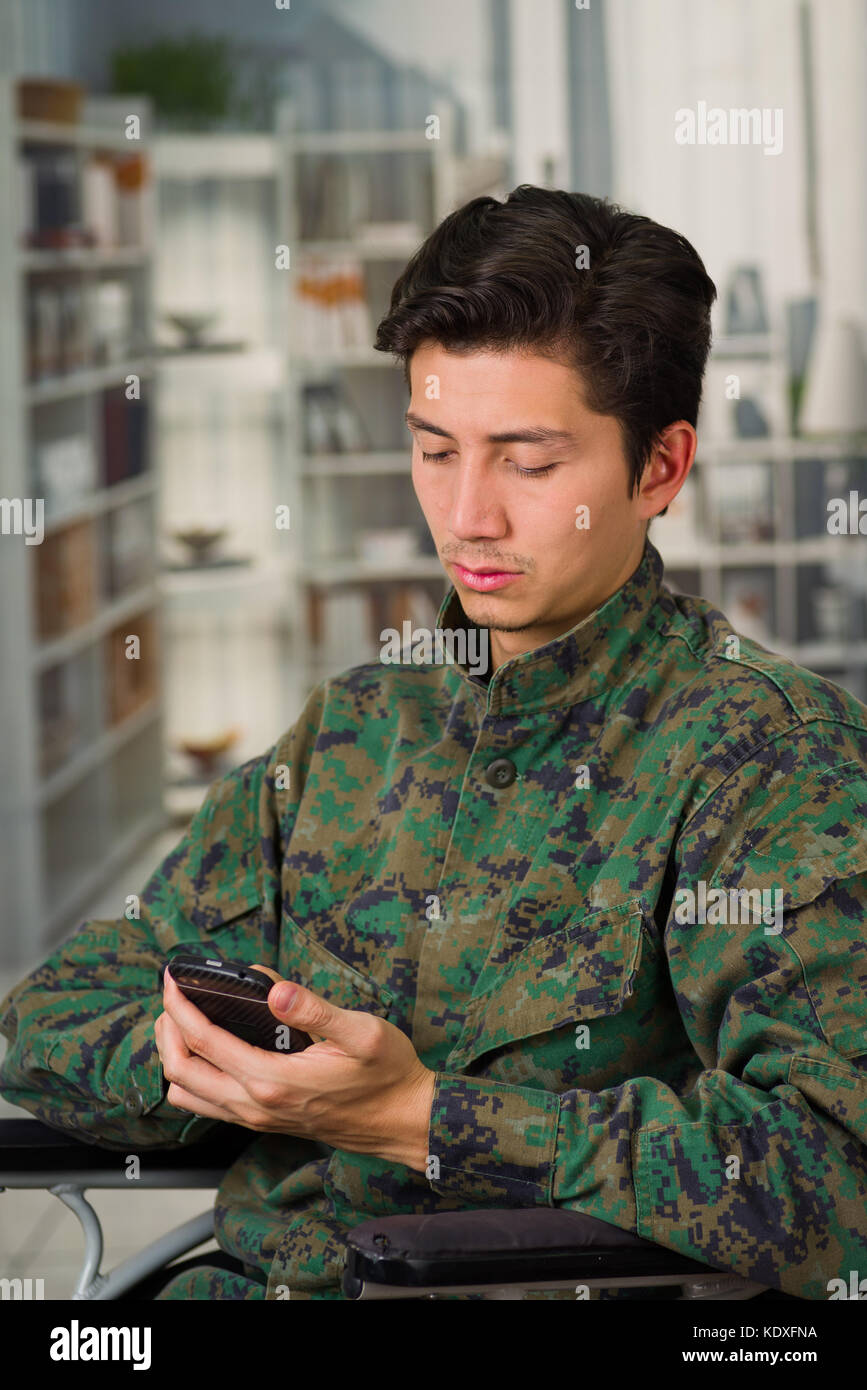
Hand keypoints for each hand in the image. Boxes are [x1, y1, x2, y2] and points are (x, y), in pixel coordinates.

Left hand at [155, 965, 435, 1171]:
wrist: (403, 1123)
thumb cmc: (387, 1075)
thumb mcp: (362, 1033)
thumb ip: (315, 1010)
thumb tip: (275, 989)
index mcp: (273, 1081)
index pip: (204, 1040)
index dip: (180, 1006)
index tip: (171, 979)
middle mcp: (256, 1105)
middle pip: (181, 1071)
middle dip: (167, 1029)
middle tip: (173, 996)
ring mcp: (256, 1119)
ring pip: (187, 1094)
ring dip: (175, 1057)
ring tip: (183, 1022)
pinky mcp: (262, 1123)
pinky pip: (208, 1105)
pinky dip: (193, 1077)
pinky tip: (210, 1050)